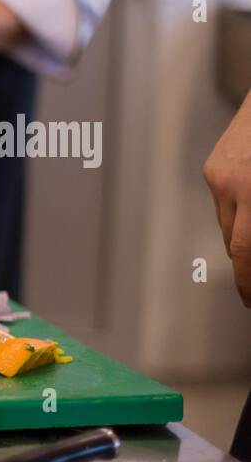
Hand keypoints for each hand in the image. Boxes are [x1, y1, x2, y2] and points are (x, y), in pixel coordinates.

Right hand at [203, 93, 250, 305]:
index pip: (244, 251)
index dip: (248, 280)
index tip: (250, 298)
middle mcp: (230, 183)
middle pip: (232, 242)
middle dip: (245, 265)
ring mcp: (218, 173)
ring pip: (226, 222)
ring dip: (242, 237)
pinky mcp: (214, 164)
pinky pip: (222, 200)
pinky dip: (238, 211)